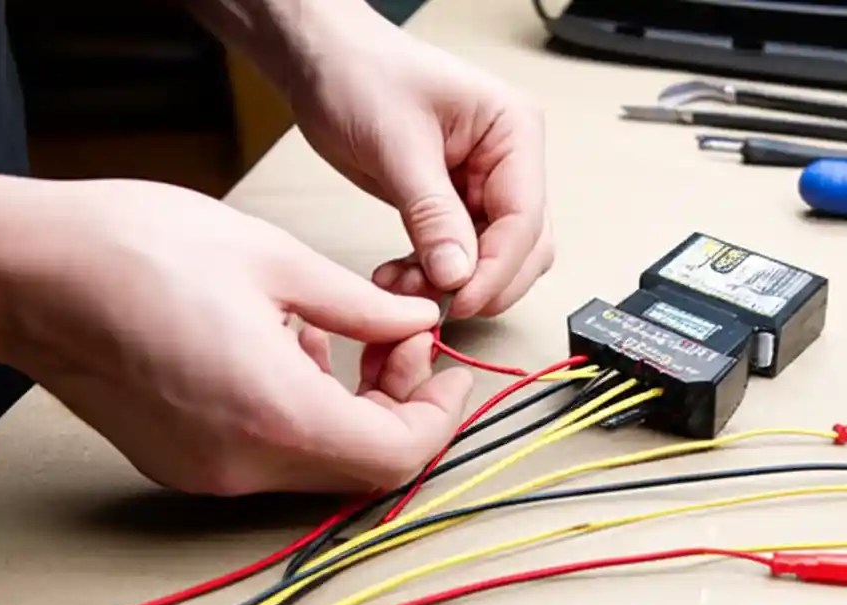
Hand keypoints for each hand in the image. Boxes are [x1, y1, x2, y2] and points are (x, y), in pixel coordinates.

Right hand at [0, 175, 471, 494]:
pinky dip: (304, 410)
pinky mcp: (183, 462)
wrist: (27, 272)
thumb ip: (365, 306)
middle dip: (400, 404)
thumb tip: (420, 322)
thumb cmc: (136, 251)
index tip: (449, 368)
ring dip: (352, 404)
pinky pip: (273, 453)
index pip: (397, 456)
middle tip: (400, 338)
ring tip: (335, 328)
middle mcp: (243, 464)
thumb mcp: (277, 261)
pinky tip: (286, 345)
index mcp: (276, 415)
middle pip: (363, 467)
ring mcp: (208, 472)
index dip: (439, 415)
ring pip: (319, 461)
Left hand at [283, 8, 552, 318]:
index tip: (460, 299)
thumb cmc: (359, 73)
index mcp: (513, 131)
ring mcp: (483, 184)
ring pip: (493, 258)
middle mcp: (508, 160)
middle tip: (435, 303)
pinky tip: (399, 277)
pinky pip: (457, 255)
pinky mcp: (453, 204)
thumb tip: (459, 274)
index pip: (525, 217)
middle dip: (481, 281)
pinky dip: (432, 275)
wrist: (321, 60)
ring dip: (453, 283)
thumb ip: (432, 214)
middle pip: (524, 246)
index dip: (497, 268)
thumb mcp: (396, 145)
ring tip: (403, 286)